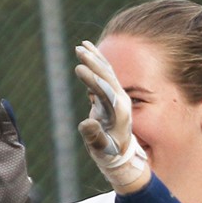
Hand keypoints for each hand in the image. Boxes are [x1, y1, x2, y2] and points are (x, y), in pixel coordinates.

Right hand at [74, 40, 148, 191]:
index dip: (92, 79)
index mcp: (120, 111)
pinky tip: (89, 52)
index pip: (105, 89)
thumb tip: (86, 124)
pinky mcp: (113, 96)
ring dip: (95, 58)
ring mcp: (119, 97)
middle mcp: (122, 100)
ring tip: (81, 45)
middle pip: (107, 76)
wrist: (122, 157)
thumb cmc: (109, 155)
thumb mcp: (100, 150)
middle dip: (93, 62)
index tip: (78, 68)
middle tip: (79, 49)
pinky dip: (97, 63)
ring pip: (107, 73)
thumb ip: (94, 137)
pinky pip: (106, 75)